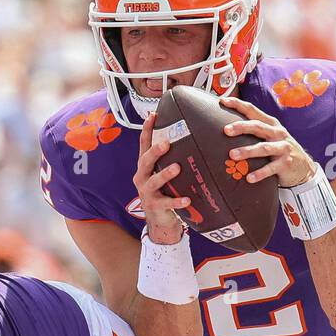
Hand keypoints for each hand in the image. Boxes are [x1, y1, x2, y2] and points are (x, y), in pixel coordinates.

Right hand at [133, 111, 188, 243]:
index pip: (144, 144)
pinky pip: (167, 203)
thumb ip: (172, 158)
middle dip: (155, 151)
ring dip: (165, 174)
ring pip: (154, 181)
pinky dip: (177, 201)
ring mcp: (147, 192)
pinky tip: (187, 199)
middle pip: (145, 161)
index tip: (153, 115)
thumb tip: (193, 135)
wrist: (159, 220)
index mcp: (145, 166)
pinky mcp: (155, 206)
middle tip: (167, 143)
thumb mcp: (164, 173)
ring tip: (177, 168)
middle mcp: (142, 177)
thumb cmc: (165, 191)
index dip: (147, 130)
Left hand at [220, 97, 317, 187]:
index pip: (253, 110)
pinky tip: (248, 178)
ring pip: (263, 148)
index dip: (238, 104)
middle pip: (258, 126)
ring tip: (232, 155)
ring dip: (247, 151)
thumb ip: (253, 131)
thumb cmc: (279, 149)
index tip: (223, 101)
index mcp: (270, 124)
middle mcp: (277, 133)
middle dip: (241, 127)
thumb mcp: (269, 136)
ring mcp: (283, 147)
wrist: (303, 167)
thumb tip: (224, 128)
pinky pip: (271, 168)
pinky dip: (260, 173)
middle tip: (225, 130)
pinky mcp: (286, 163)